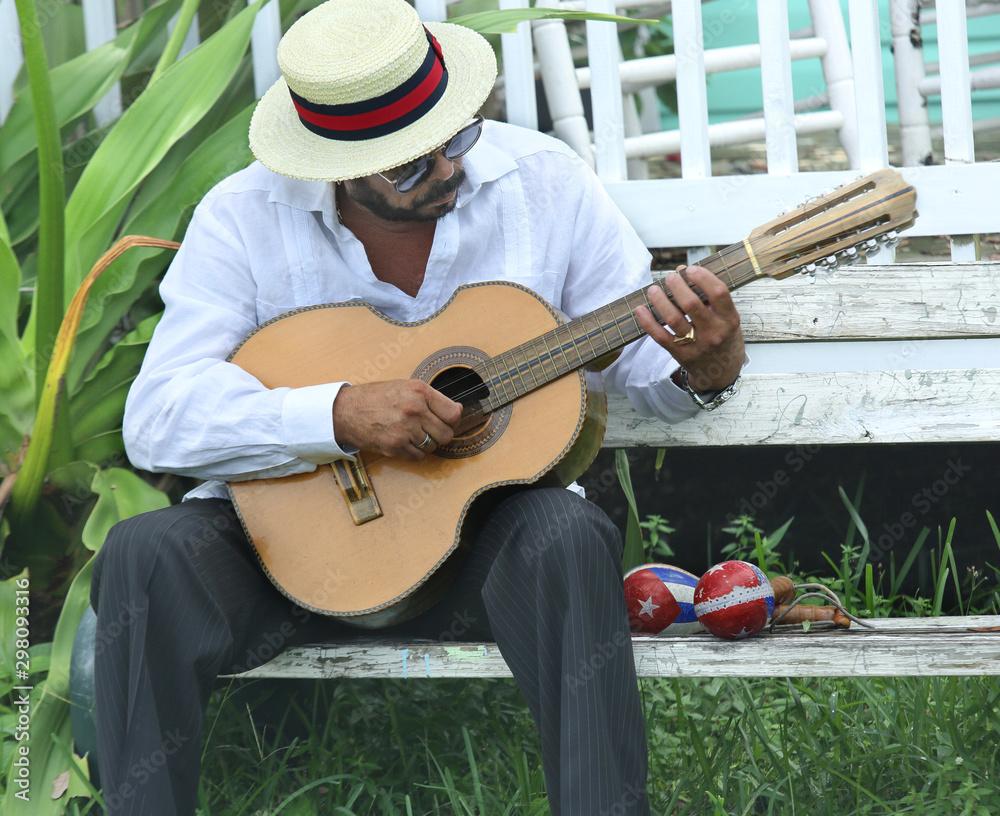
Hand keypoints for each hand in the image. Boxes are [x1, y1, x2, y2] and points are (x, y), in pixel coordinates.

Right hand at [333, 380, 461, 459]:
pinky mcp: (395, 446)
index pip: (453, 414)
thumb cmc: (376, 398)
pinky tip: (404, 442)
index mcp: (419, 391)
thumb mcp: (406, 387)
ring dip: (426, 444)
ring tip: (412, 434)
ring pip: (433, 446)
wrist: (346, 411)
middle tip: (429, 431)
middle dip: (440, 435)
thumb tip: (457, 410)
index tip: (447, 422)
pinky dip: (414, 452)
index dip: (453, 421)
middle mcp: (414, 409)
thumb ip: (432, 398)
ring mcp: (405, 429)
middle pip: (446, 434)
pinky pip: (418, 456)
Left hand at [635, 265, 745, 392]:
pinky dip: (648, 322)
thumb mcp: (726, 317)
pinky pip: (660, 337)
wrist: (722, 372)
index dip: (703, 277)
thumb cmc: (723, 337)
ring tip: (653, 290)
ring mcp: (696, 345)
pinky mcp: (680, 354)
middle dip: (677, 286)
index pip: (718, 292)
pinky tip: (641, 310)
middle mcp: (713, 333)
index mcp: (729, 319)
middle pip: (691, 304)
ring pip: (673, 319)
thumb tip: (681, 271)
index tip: (690, 269)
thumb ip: (708, 296)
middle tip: (669, 278)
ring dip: (660, 301)